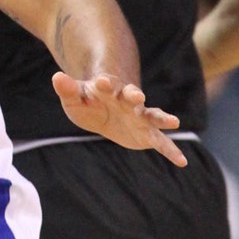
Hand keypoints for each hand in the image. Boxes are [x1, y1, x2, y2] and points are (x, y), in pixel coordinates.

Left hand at [50, 71, 186, 165]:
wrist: (103, 110)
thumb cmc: (88, 101)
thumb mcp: (74, 98)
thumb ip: (67, 89)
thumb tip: (57, 76)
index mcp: (108, 91)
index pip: (106, 85)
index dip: (104, 84)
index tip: (100, 81)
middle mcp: (127, 101)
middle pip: (131, 96)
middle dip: (134, 95)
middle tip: (137, 95)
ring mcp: (139, 116)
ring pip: (153, 116)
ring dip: (162, 118)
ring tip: (174, 122)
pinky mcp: (146, 132)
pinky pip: (161, 142)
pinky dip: (171, 151)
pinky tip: (182, 161)